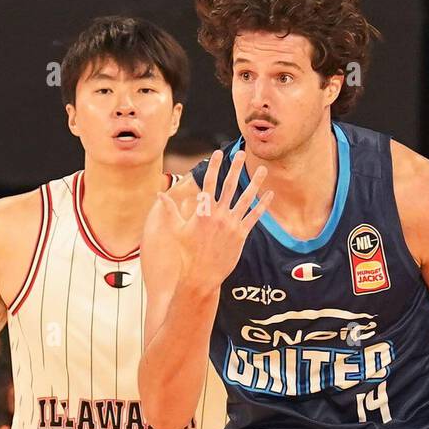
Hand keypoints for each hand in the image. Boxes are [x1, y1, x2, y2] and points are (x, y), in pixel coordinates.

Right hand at [155, 150, 272, 292]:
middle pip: (229, 185)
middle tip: (242, 153)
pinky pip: (254, 217)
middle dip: (236, 167)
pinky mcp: (241, 235)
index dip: (214, 167)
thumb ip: (170, 210)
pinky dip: (262, 205)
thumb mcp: (176, 229)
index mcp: (203, 211)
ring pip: (245, 199)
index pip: (209, 183)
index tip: (217, 153)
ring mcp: (231, 225)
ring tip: (263, 170)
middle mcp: (218, 215)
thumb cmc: (187, 253)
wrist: (200, 275)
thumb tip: (159, 195)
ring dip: (255, 183)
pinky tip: (269, 195)